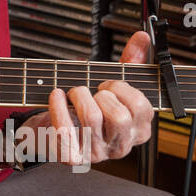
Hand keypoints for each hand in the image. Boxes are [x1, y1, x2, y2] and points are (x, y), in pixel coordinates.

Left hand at [21, 30, 153, 165]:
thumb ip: (130, 62)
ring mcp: (97, 154)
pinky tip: (56, 95)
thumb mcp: (112, 87)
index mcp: (137, 131)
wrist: (54, 132)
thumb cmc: (87, 108)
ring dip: (79, 95)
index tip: (108, 84)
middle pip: (120, 117)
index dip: (122, 89)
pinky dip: (57, 107)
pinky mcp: (72, 157)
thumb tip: (142, 37)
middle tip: (92, 90)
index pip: (142, 107)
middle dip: (103, 94)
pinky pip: (65, 132)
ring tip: (74, 92)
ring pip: (92, 119)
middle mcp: (120, 146)